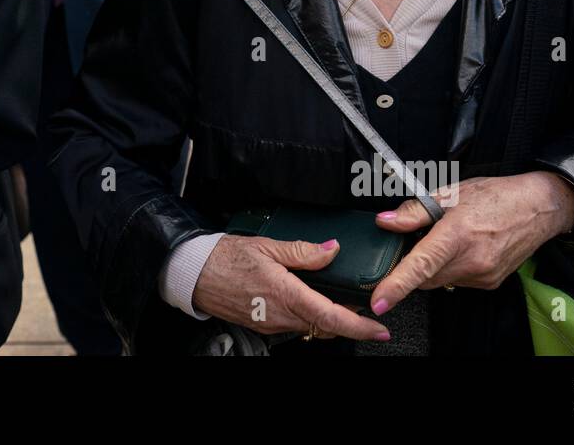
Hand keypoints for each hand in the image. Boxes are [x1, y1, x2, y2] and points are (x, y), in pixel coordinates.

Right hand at [192, 235, 391, 341]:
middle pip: (326, 327)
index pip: (330, 316)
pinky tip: (312, 302)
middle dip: (351, 323)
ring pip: (312, 327)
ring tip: (343, 303)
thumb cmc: (226, 258)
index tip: (379, 328)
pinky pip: (295, 325)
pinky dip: (310, 316)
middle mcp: (281, 315)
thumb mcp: (267, 246)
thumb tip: (332, 250)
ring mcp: (272, 324)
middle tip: (368, 312)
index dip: (359, 326)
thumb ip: (302, 251)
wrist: (195, 274)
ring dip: (330, 319)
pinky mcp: (264, 325)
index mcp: (285, 294)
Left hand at [368, 171, 573, 314]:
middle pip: (425, 277)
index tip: (379, 300)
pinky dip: (452, 268)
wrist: (538, 207)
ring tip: (451, 238)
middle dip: (415, 264)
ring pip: (440, 280)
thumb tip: (386, 221)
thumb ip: (415, 211)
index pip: (420, 265)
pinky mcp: (490, 283)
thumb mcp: (450, 194)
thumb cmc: (495, 196)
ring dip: (435, 265)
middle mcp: (472, 260)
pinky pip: (458, 280)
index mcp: (457, 234)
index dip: (396, 285)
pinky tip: (464, 248)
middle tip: (422, 239)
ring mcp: (483, 275)